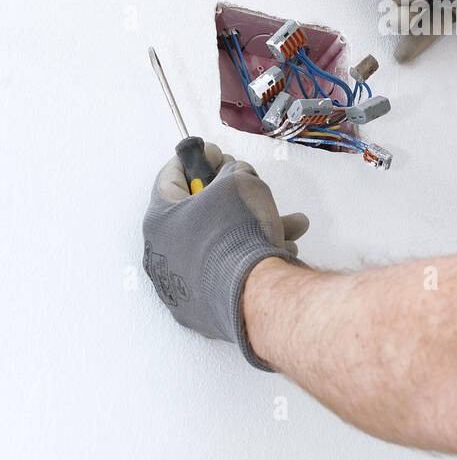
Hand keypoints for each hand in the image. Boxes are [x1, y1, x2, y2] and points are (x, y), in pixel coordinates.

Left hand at [142, 142, 308, 370]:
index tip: (212, 150)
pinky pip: (232, 271)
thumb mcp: (239, 181)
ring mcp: (184, 287)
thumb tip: (235, 176)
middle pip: (201, 213)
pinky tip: (285, 248)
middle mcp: (164, 256)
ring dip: (258, 227)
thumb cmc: (236, 232)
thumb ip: (233, 172)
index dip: (195, 158)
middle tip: (250, 184)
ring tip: (293, 223)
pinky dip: (257, 257)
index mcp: (159, 221)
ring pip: (224, 244)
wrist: (252, 293)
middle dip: (235, 196)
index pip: (170, 177)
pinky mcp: (206, 308)